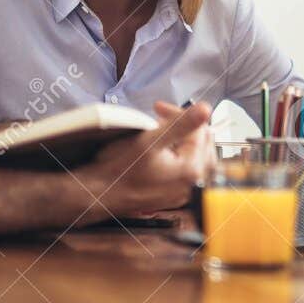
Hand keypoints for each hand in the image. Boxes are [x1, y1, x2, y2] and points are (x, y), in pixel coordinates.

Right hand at [80, 101, 212, 219]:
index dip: (178, 113)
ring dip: (180, 138)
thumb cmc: (118, 170)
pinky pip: (184, 169)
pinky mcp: (173, 194)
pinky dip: (176, 154)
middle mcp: (192, 184)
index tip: (157, 108)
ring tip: (159, 131)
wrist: (97, 195)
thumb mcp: (149, 141)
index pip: (198, 130)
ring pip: (194, 155)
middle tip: (159, 117)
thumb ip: (181, 124)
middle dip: (182, 125)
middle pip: (201, 142)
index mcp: (192, 170)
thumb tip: (206, 109)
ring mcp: (183, 191)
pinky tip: (161, 150)